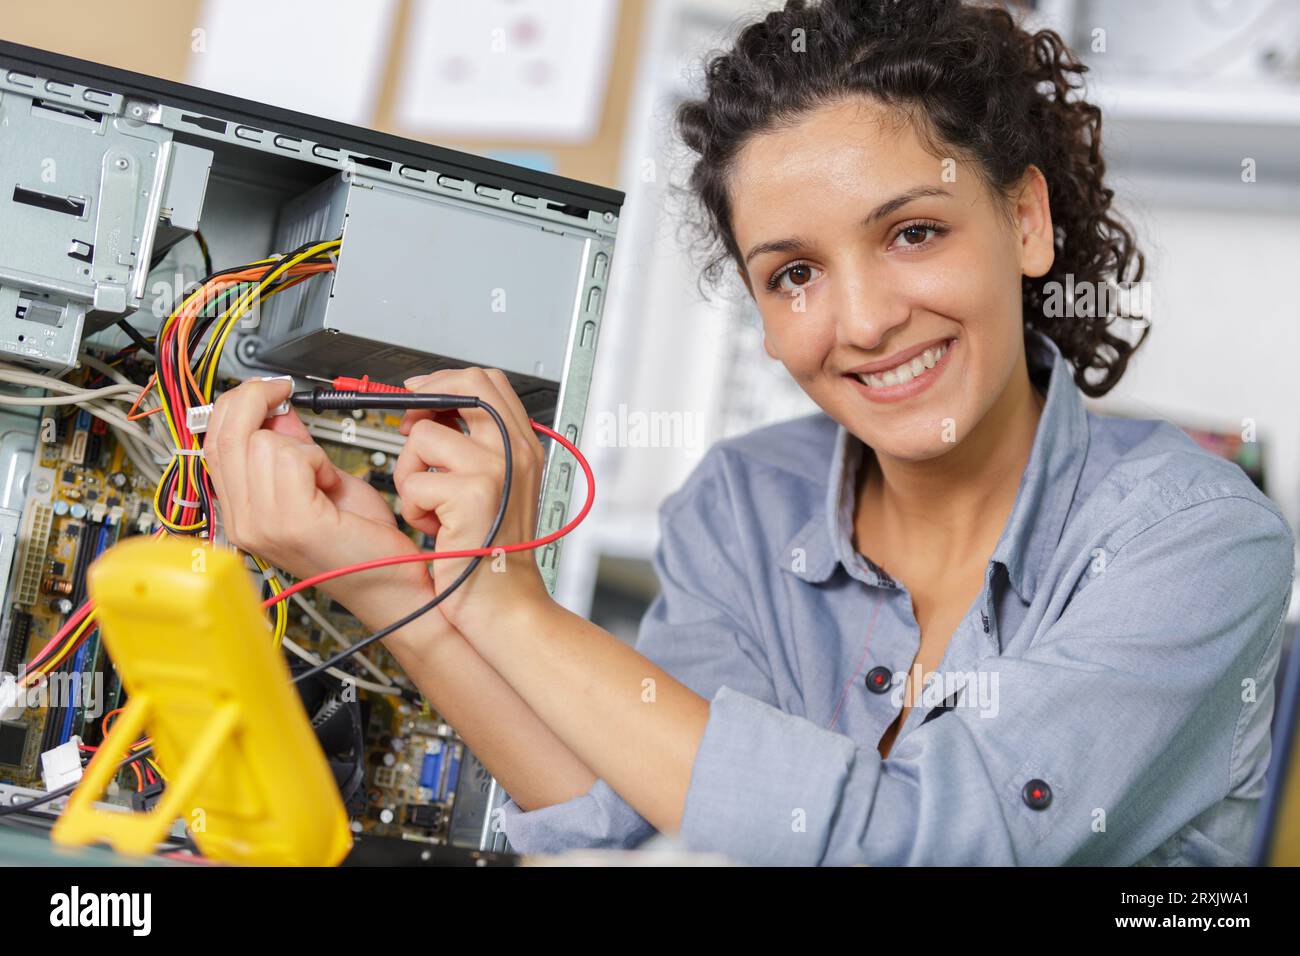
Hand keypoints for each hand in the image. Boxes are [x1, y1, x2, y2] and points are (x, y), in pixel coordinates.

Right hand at [203, 378, 442, 639]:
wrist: (393, 582)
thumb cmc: (364, 545)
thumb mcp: (322, 483)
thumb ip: (293, 449)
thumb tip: (277, 412)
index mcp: (242, 513)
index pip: (212, 443)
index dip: (236, 405)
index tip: (266, 390)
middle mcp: (244, 522)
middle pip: (226, 435)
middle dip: (257, 401)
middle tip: (284, 393)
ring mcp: (264, 525)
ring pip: (261, 443)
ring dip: (298, 444)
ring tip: (321, 471)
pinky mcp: (293, 522)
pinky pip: (292, 457)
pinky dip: (316, 457)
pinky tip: (329, 481)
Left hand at [394, 367, 552, 636]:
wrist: (504, 605)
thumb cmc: (493, 553)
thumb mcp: (499, 489)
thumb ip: (477, 447)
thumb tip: (430, 409)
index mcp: (524, 446)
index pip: (486, 381)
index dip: (445, 381)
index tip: (422, 398)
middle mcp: (515, 452)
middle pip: (463, 386)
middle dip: (422, 404)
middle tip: (411, 434)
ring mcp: (496, 470)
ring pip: (423, 437)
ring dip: (411, 473)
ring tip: (430, 504)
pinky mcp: (470, 495)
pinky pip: (414, 481)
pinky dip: (414, 509)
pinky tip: (435, 529)